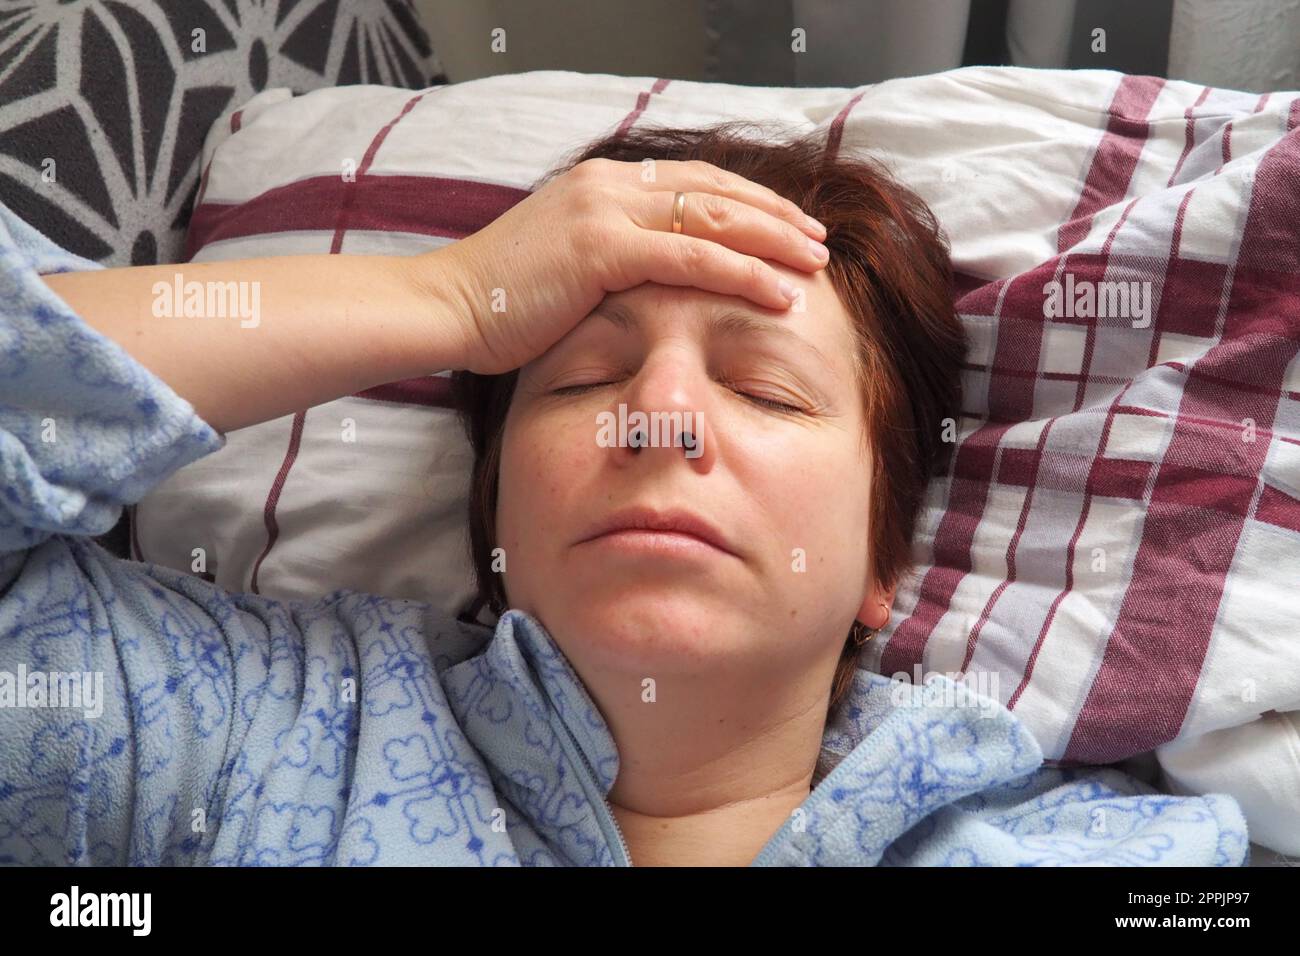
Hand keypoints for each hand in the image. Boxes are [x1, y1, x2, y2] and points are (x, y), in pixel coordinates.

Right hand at [429, 157, 830, 375]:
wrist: (449, 307)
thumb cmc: (503, 301)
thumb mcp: (567, 265)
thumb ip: (615, 257)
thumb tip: (659, 279)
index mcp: (604, 183)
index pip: (696, 183)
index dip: (750, 203)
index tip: (789, 226)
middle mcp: (611, 184)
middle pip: (716, 193)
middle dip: (775, 216)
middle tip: (819, 242)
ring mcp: (606, 211)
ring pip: (714, 219)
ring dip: (773, 241)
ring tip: (815, 264)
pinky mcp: (602, 248)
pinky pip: (692, 258)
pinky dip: (742, 273)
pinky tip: (779, 291)